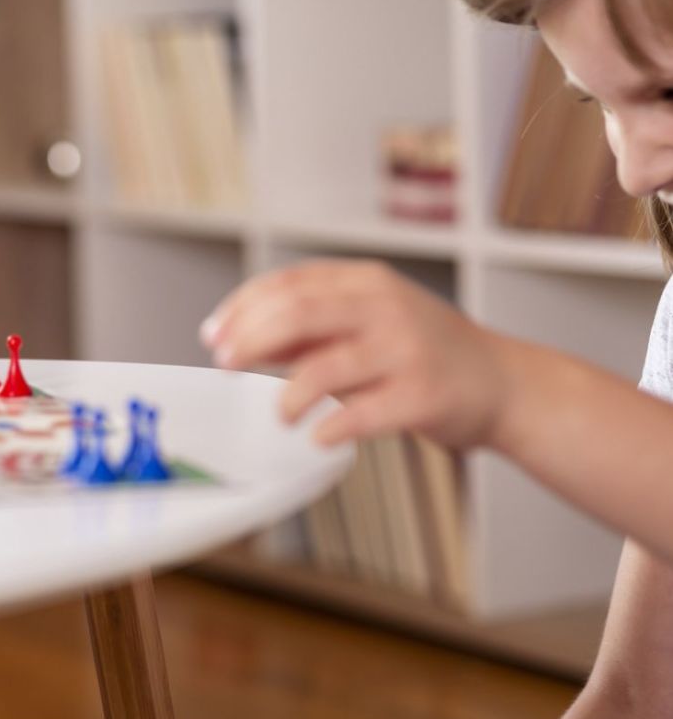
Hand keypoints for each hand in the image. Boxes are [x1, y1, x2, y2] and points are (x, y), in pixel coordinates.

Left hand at [200, 259, 517, 448]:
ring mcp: (406, 350)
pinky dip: (332, 428)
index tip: (215, 334)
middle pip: (299, 314)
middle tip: (227, 365)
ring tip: (280, 414)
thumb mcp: (368, 321)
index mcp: (366, 282)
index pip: (289, 284)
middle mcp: (385, 307)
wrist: (504, 383)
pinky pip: (364, 414)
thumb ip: (312, 327)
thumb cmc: (423, 352)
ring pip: (326, 367)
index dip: (243, 308)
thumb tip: (242, 336)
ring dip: (288, 395)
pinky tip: (318, 437)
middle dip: (251, 339)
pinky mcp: (423, 395)